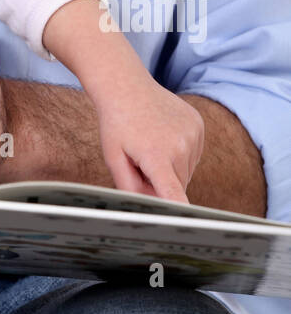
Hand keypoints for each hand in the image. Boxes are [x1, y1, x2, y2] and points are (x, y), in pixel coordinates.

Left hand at [95, 81, 204, 202]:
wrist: (125, 86)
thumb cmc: (116, 124)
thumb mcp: (114, 158)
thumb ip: (130, 188)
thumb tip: (148, 210)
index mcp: (156, 155)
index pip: (174, 194)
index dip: (180, 213)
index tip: (187, 227)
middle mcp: (180, 145)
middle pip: (177, 184)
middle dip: (161, 182)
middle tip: (141, 162)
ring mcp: (193, 133)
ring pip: (186, 170)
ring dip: (171, 167)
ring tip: (151, 144)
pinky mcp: (198, 124)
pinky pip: (193, 153)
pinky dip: (180, 151)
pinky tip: (163, 135)